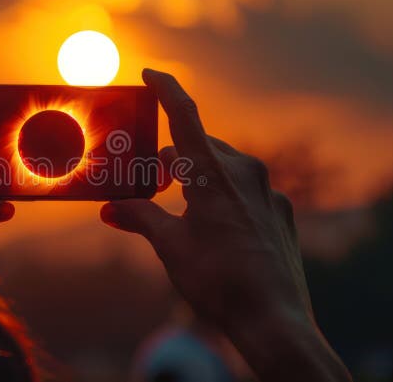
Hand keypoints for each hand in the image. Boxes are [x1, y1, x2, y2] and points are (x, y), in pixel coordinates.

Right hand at [101, 69, 349, 380]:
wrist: (273, 319)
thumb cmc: (217, 280)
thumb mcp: (170, 246)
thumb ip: (140, 218)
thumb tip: (111, 208)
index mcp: (212, 173)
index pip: (184, 115)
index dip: (165, 89)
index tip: (151, 73)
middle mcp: (244, 172)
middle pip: (199, 147)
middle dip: (173, 159)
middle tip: (152, 183)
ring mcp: (267, 191)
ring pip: (224, 168)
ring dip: (198, 179)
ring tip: (181, 211)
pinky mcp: (281, 211)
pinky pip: (246, 190)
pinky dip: (224, 197)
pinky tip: (217, 230)